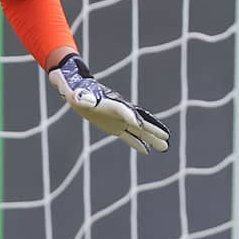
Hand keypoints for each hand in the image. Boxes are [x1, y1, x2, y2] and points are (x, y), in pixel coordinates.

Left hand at [47, 53, 170, 153]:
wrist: (75, 86)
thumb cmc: (73, 88)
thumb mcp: (72, 91)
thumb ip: (76, 94)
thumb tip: (73, 97)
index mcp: (109, 102)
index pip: (123, 110)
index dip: (131, 118)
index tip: (140, 126)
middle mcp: (118, 110)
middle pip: (139, 121)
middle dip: (152, 129)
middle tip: (166, 138)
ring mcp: (118, 119)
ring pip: (138, 130)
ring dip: (151, 138)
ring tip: (166, 147)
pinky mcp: (114, 126)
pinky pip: (128, 136)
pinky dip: (138, 144)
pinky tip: (148, 152)